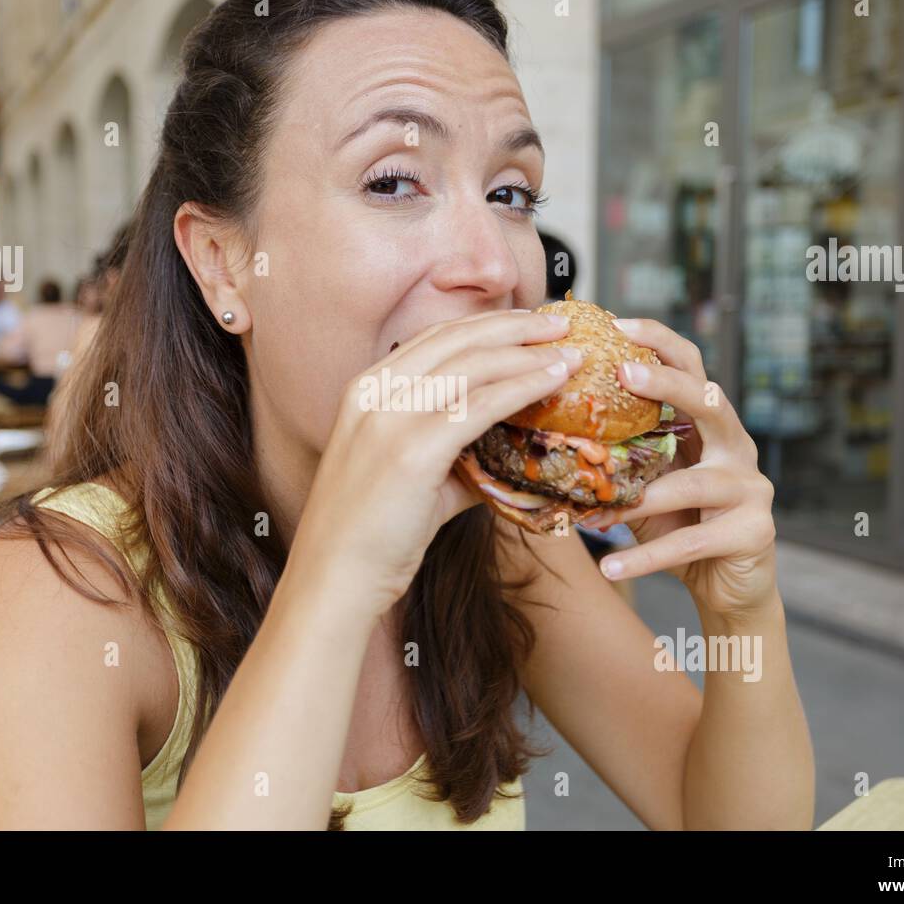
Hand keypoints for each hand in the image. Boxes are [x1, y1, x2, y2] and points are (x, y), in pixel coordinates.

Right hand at [286, 308, 583, 619]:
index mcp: (365, 390)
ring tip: (569, 353)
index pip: (433, 338)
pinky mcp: (412, 450)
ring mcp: (390, 418)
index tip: (526, 324)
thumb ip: (457, 457)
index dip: (485, 325)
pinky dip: (524, 387)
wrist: (334, 579)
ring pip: (474, 364)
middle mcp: (374, 393)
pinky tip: (553, 383)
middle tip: (558, 325)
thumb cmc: (370, 538)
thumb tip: (509, 453)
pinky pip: (481, 404)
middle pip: (456, 339)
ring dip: (528, 354)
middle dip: (514, 325)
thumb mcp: (410, 478)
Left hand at [582, 319, 776, 620]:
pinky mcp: (754, 532)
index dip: (659, 341)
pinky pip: (692, 542)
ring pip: (693, 482)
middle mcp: (737, 447)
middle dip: (667, 383)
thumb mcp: (644, 483)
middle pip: (710, 400)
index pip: (691, 367)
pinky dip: (646, 557)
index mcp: (710, 426)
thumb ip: (616, 455)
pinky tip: (610, 568)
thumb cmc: (678, 525)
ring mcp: (751, 488)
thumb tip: (545, 431)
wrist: (727, 586)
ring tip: (595, 513)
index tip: (616, 323)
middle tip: (623, 371)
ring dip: (641, 498)